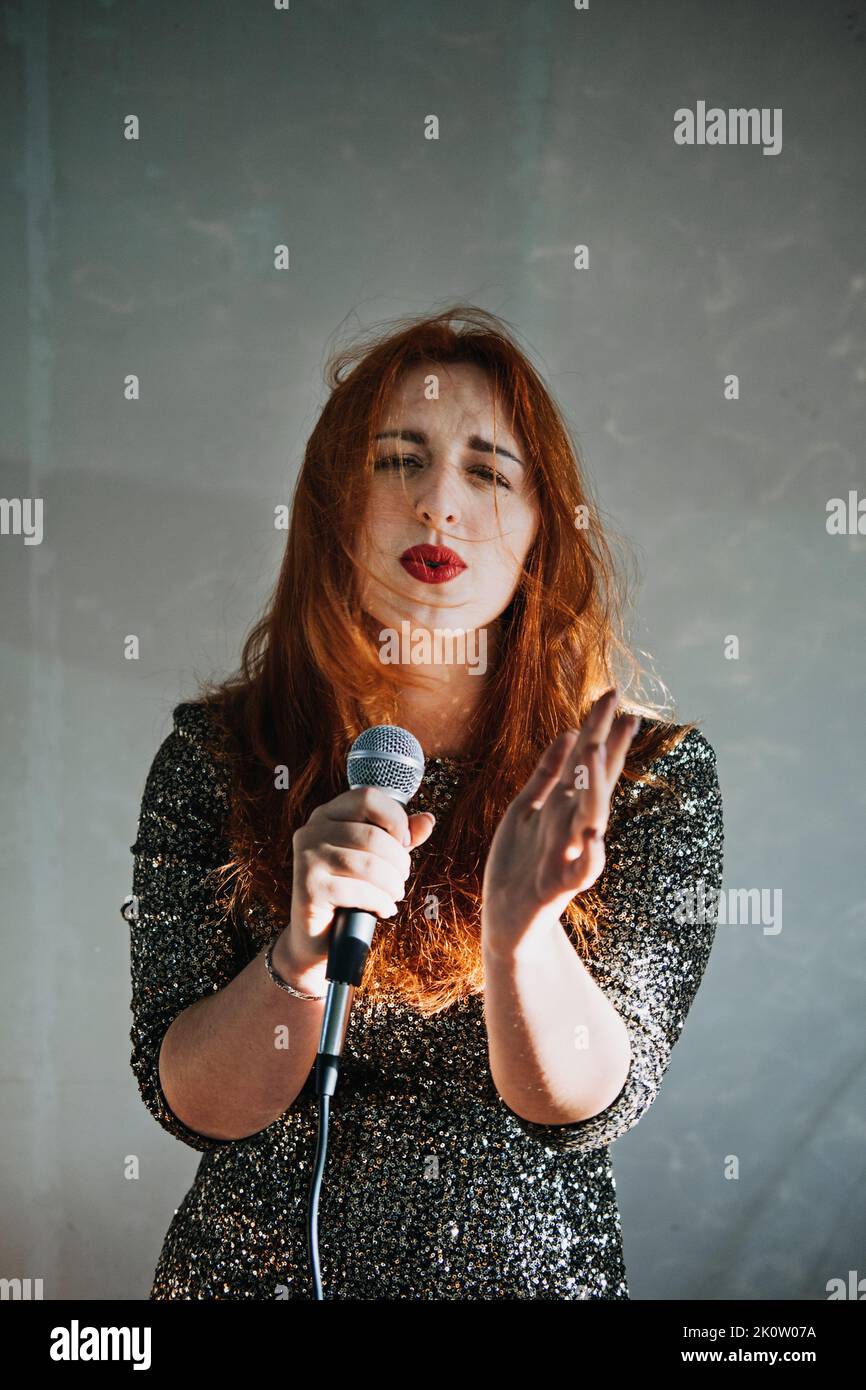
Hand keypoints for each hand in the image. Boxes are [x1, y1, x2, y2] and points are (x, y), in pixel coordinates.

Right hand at [282, 788, 435, 975]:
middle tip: (401, 879)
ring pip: (369, 864)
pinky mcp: (309, 888)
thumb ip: (400, 836)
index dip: (396, 819)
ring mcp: (307, 858)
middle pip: (374, 836)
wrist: (318, 934)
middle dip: (399, 862)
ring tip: (394, 895)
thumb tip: (428, 820)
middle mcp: (311, 830)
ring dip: (393, 884)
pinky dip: (380, 902)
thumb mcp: (378, 857)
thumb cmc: (350, 890)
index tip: (405, 843)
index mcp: (327, 814)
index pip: (368, 797)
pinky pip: (360, 891)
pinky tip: (383, 909)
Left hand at [482, 688, 639, 958]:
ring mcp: (569, 855)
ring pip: (590, 819)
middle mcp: (574, 826)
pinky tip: (594, 837)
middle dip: (605, 745)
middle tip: (619, 710)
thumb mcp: (528, 807)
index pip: (588, 762)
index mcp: (566, 806)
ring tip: (598, 754)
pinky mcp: (559, 886)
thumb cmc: (519, 863)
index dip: (600, 729)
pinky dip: (591, 856)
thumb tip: (570, 733)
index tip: (613, 695)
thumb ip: (549, 773)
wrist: (508, 919)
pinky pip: (582, 871)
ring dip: (596, 789)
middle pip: (594, 782)